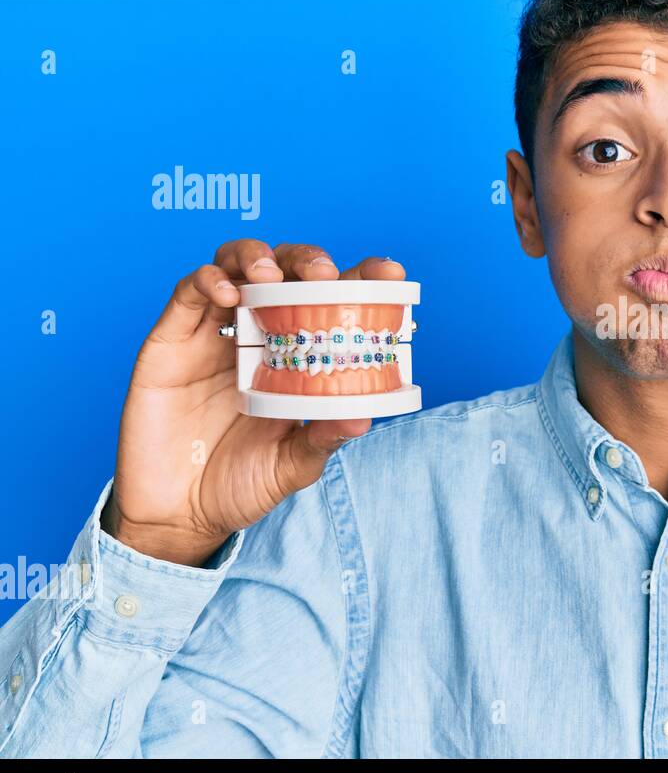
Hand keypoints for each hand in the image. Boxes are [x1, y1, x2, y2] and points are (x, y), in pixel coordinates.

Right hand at [107, 240, 407, 565]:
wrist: (177, 515)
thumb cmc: (239, 484)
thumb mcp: (291, 465)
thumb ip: (321, 439)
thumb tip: (363, 417)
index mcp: (297, 356)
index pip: (333, 301)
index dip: (362, 277)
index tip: (390, 273)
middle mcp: (259, 335)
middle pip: (286, 271)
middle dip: (308, 260)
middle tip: (323, 274)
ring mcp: (215, 333)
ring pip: (235, 265)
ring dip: (256, 257)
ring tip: (271, 276)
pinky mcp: (171, 339)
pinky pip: (188, 293)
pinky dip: (208, 280)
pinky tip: (228, 295)